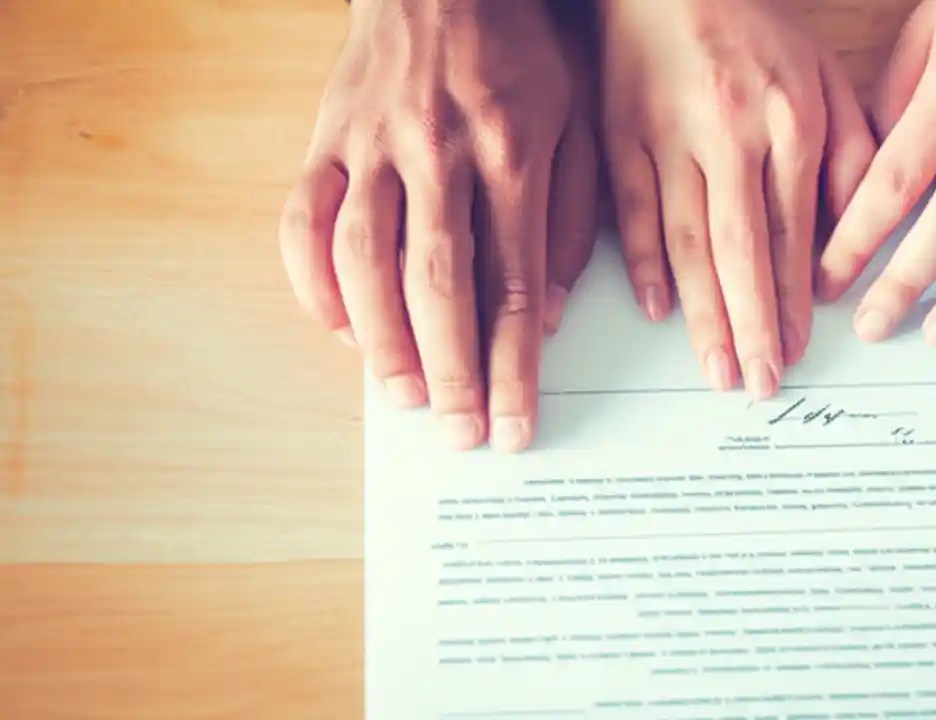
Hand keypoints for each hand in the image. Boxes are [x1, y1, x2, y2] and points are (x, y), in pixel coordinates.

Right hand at [278, 0, 597, 451]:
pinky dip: (313, 283)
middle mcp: (439, 153)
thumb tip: (547, 315)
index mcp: (512, 152)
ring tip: (402, 397)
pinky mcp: (326, 138)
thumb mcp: (576, 119)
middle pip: (438, 284)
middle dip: (450, 372)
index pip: (513, 283)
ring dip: (381, 340)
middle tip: (457, 435)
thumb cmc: (522, 50)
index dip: (512, 366)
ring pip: (364, 259)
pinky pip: (303, 221)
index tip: (512, 426)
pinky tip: (341, 330)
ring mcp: (373, 145)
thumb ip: (570, 216)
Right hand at [598, 0, 875, 396]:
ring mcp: (668, 138)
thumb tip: (848, 241)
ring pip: (687, 241)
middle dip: (752, 324)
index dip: (795, 298)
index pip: (794, 231)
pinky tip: (655, 308)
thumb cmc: (753, 26)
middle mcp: (729, 134)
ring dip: (702, 313)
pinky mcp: (622, 138)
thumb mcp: (826, 76)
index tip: (798, 348)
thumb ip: (850, 155)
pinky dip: (642, 263)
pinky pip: (632, 211)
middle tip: (759, 382)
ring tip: (715, 367)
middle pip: (741, 249)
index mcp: (788, 119)